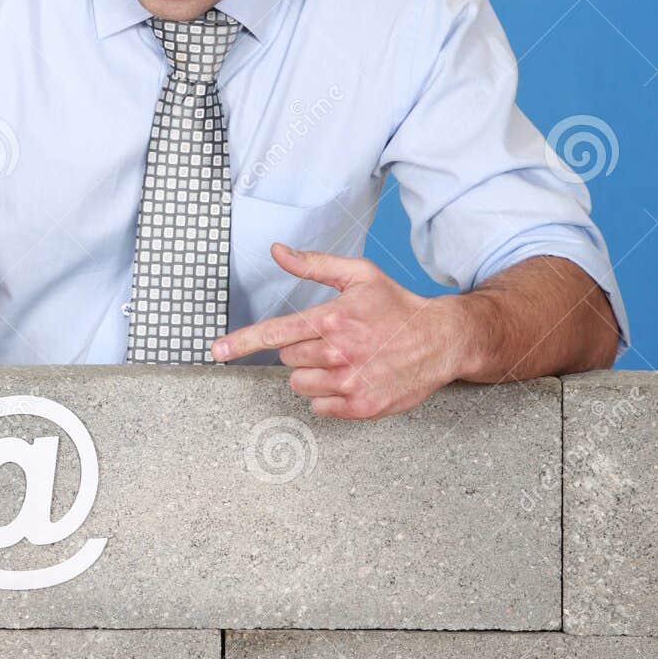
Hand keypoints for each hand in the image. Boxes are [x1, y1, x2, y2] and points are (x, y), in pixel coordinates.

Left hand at [210, 244, 467, 419]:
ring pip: (299, 383)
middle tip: (332, 340)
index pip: (276, 333)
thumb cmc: (396, 306)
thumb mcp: (359, 274)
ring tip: (344, 360)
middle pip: (286, 359)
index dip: (241, 342)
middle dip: (301, 349)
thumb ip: (314, 264)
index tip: (216, 350)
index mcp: (332, 319)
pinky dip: (328, 395)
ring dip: (313, 373)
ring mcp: (350, 383)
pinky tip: (352, 378)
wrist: (441, 340)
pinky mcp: (362, 407)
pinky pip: (319, 406)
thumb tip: (277, 251)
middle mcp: (338, 353)